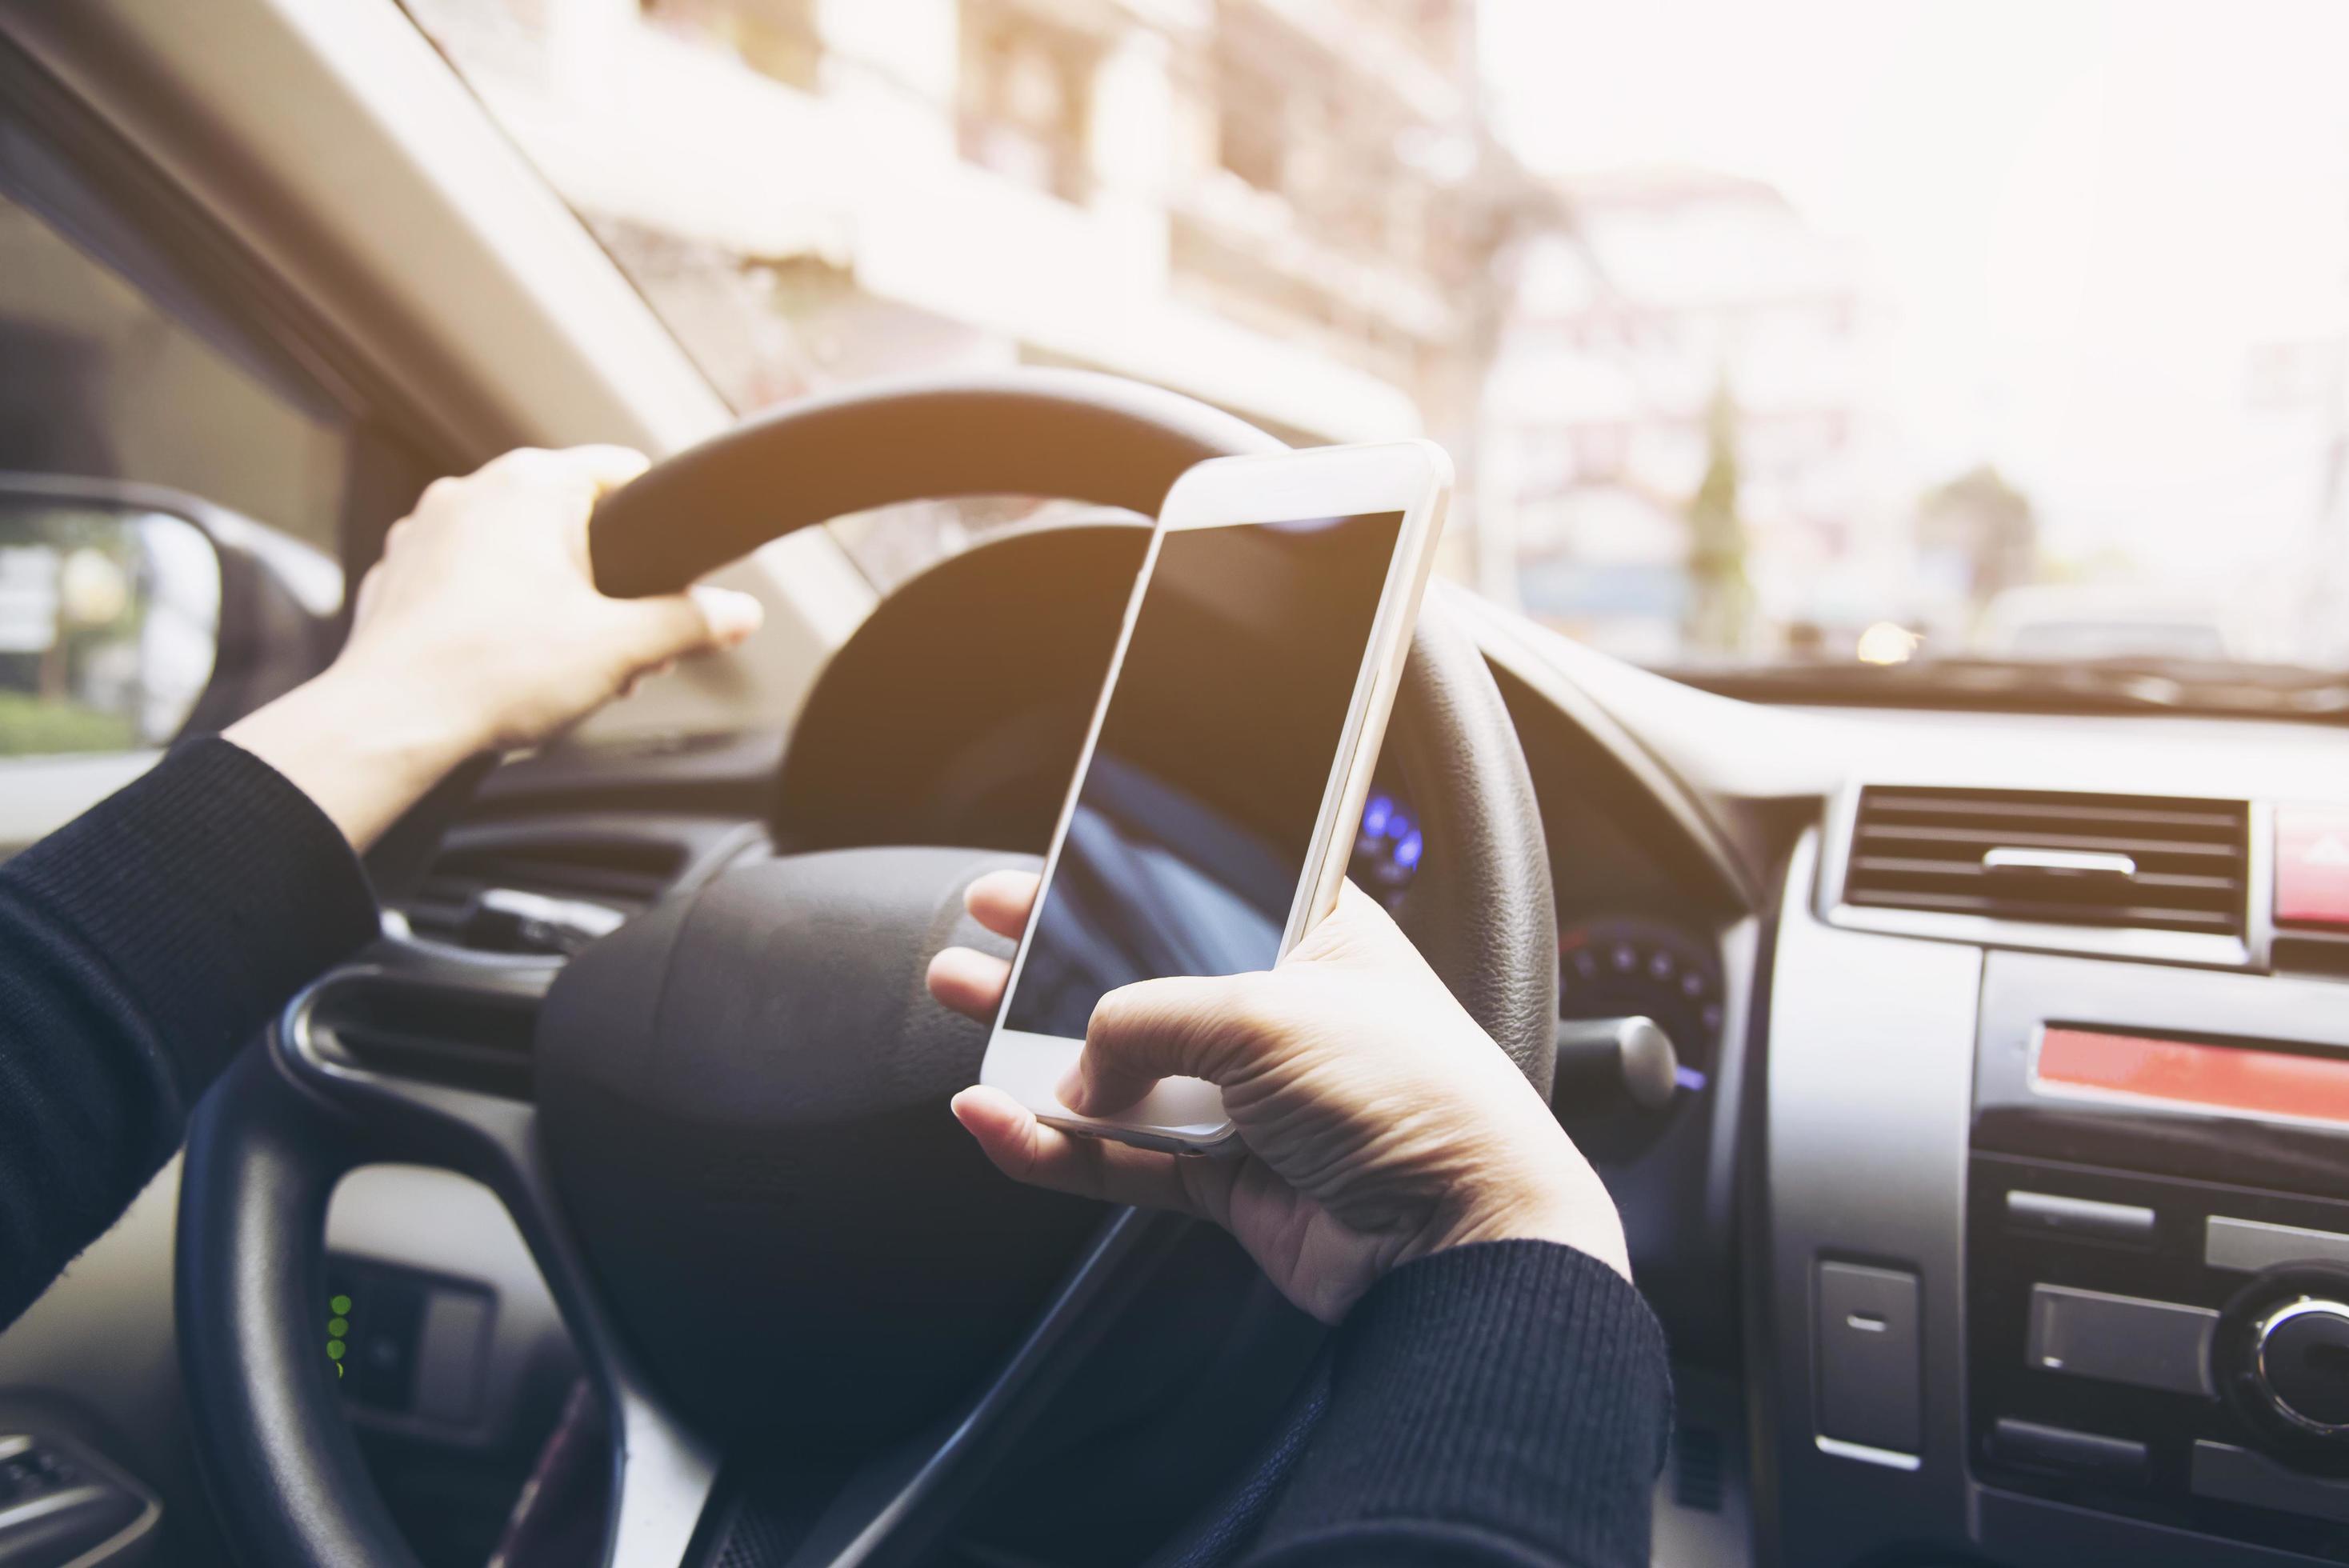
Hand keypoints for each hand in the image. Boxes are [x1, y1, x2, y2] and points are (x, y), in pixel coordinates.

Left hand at [228, 446, 759, 849]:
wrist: (389, 722)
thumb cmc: (495, 673)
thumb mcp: (621, 649)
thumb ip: (690, 622)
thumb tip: (741, 613)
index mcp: (532, 485)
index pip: (622, 471)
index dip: (658, 528)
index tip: (667, 579)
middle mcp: (472, 491)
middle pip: (569, 520)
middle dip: (604, 581)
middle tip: (619, 647)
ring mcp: (425, 531)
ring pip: (514, 551)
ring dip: (550, 598)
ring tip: (560, 665)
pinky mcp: (396, 574)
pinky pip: (465, 581)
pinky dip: (492, 613)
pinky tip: (502, 665)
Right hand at [929, 873, 1627, 1323]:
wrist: (1461, 1238)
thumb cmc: (1409, 1096)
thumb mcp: (1260, 1015)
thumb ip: (1144, 1026)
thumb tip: (1073, 1074)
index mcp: (1316, 937)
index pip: (1199, 894)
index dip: (1122, 884)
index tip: (1045, 871)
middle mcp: (1282, 1015)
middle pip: (1145, 981)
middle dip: (1056, 961)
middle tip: (982, 936)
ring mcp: (1254, 1101)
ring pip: (1122, 1073)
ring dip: (1039, 1054)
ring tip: (964, 1012)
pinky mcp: (1231, 1179)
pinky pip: (1124, 1159)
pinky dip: (1057, 1148)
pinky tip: (999, 1123)